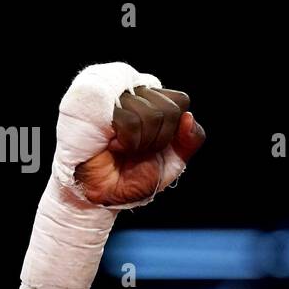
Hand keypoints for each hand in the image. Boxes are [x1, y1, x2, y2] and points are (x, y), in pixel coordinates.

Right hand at [74, 86, 205, 206]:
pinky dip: (127, 143)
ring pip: (152, 115)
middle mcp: (135, 94)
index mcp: (154, 103)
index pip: (180, 100)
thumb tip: (189, 117)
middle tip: (138, 150)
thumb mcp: (173, 161)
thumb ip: (191, 139)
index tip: (156, 146)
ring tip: (123, 148)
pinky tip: (111, 145)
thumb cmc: (133, 175)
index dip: (173, 130)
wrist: (104, 194)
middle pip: (170, 109)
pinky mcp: (98, 105)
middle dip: (159, 140)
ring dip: (141, 143)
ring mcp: (116, 97)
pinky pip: (131, 122)